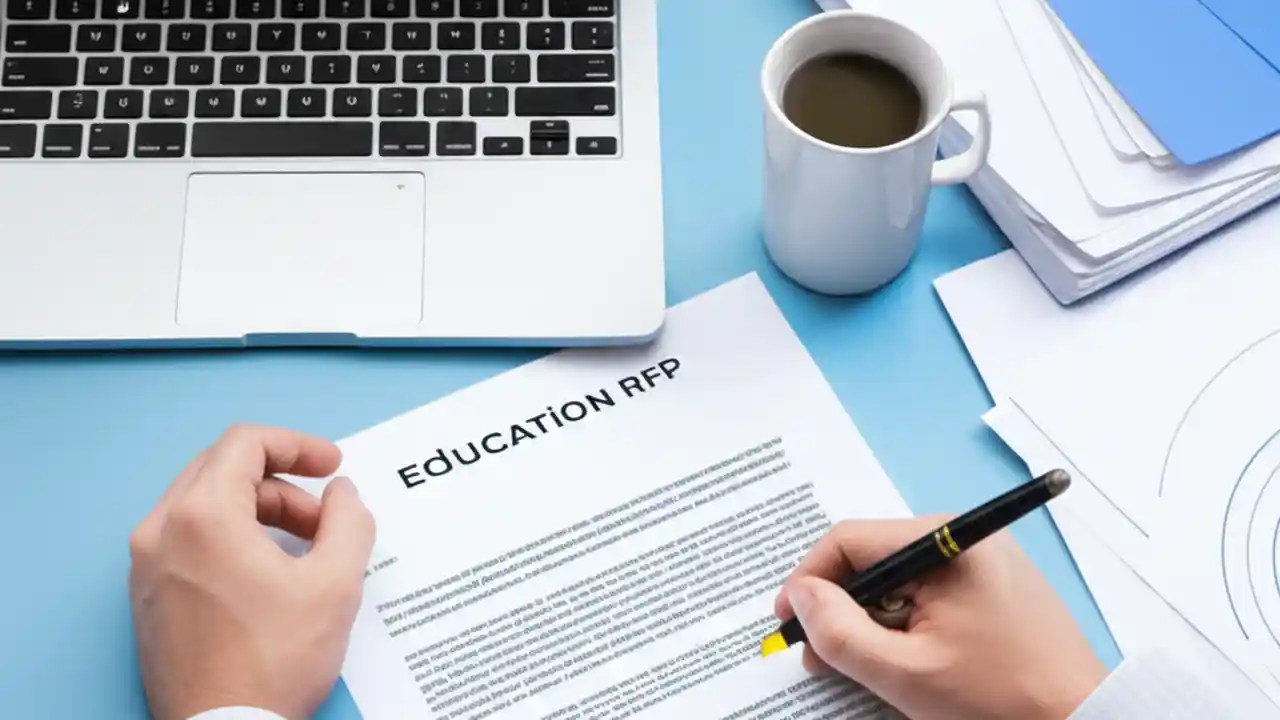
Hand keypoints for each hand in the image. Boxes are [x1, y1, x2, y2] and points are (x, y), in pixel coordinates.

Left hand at [129, 425, 375, 719]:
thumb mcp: (335, 584)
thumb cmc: (271, 665)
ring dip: (260, 511)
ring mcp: (147, 566)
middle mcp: (161, 531)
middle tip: (325, 515)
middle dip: (283, 483)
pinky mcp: (149, 596)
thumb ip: (349, 521)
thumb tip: (342, 494)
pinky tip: (269, 574)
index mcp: (202, 516)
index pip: (245, 443)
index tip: (332, 466)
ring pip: (205, 505)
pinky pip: (190, 540)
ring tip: (305, 551)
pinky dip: (233, 538)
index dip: (299, 445)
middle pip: (224, 469)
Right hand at [775, 517, 1106, 719]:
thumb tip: (800, 597)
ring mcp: (984, 560)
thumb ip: (839, 631)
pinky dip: (903, 623)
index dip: (808, 580)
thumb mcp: (904, 673)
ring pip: (898, 579)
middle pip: (873, 558)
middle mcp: (966, 536)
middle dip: (838, 607)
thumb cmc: (1000, 701)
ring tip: (860, 667)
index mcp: (948, 540)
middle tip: (819, 655)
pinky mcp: (994, 586)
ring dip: (870, 620)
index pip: (850, 540)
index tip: (786, 623)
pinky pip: (929, 592)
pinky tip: (900, 660)